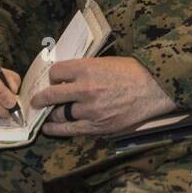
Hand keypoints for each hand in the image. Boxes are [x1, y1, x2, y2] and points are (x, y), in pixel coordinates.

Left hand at [35, 57, 175, 136]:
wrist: (155, 89)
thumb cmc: (134, 72)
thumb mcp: (107, 62)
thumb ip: (86, 69)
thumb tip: (68, 77)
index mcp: (87, 68)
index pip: (56, 72)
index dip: (53, 76)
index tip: (54, 79)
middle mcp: (85, 89)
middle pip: (51, 95)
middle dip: (41, 98)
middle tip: (37, 100)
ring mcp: (90, 110)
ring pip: (59, 115)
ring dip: (51, 114)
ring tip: (46, 115)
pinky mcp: (97, 126)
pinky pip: (69, 130)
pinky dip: (56, 130)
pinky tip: (50, 128)